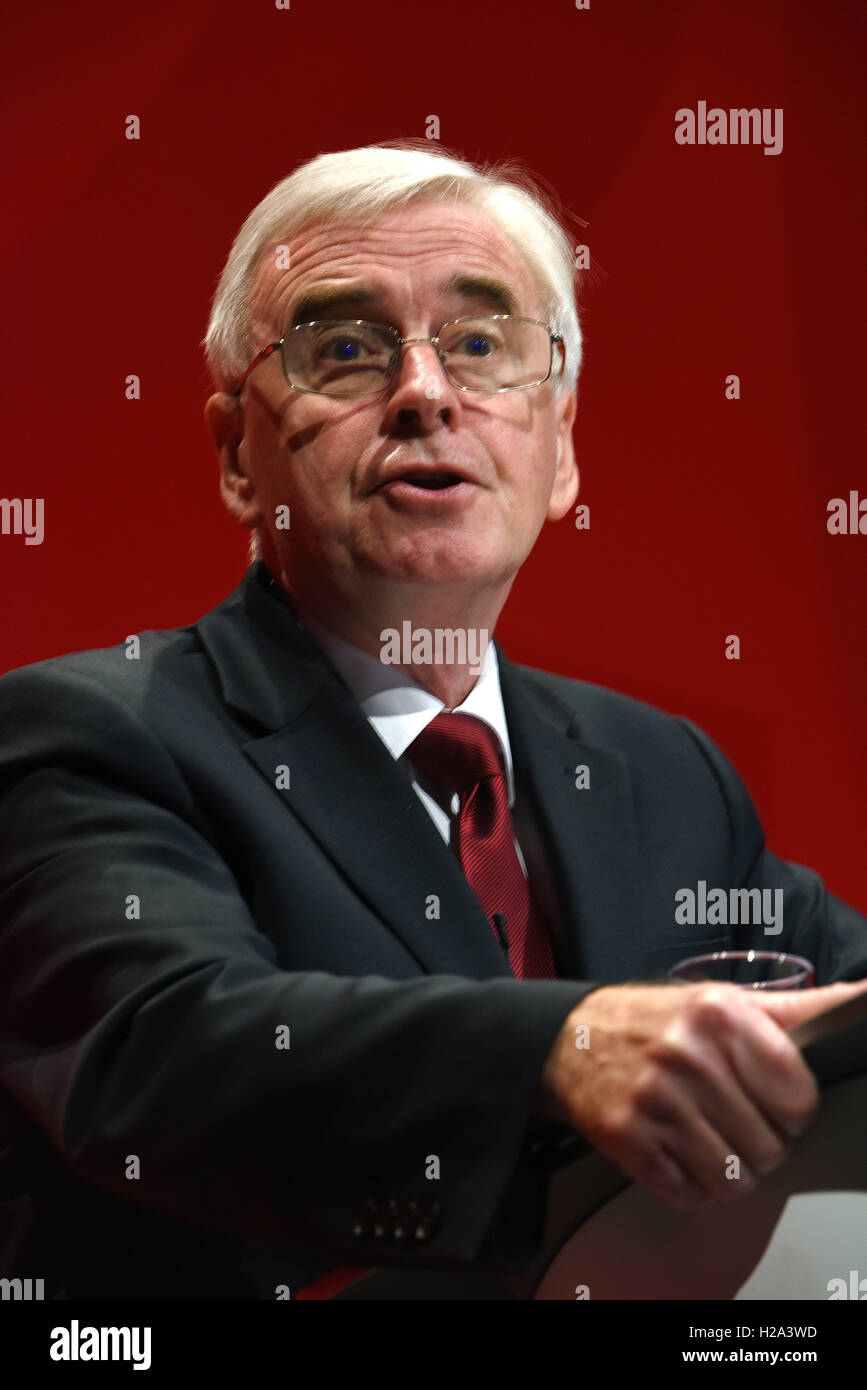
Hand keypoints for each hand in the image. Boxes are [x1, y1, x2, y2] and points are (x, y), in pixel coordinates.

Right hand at [536, 978, 866, 1211]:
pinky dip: (694, 1184)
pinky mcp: (628, 1140)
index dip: (793, 1107)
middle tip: (733, 1116)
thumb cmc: (657, 1021)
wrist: (568, 1039)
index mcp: (719, 1016)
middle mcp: (687, 1055)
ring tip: (710, 1136)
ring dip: (731, 1169)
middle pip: (770, 1145)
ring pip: (736, 1178)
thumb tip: (860, 1000)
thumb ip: (797, 1010)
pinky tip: (680, 1150)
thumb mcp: (724, 1002)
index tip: (773, 1097)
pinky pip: (692, 1194)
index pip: (797, 1096)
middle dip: (761, 1140)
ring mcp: (655, 1101)